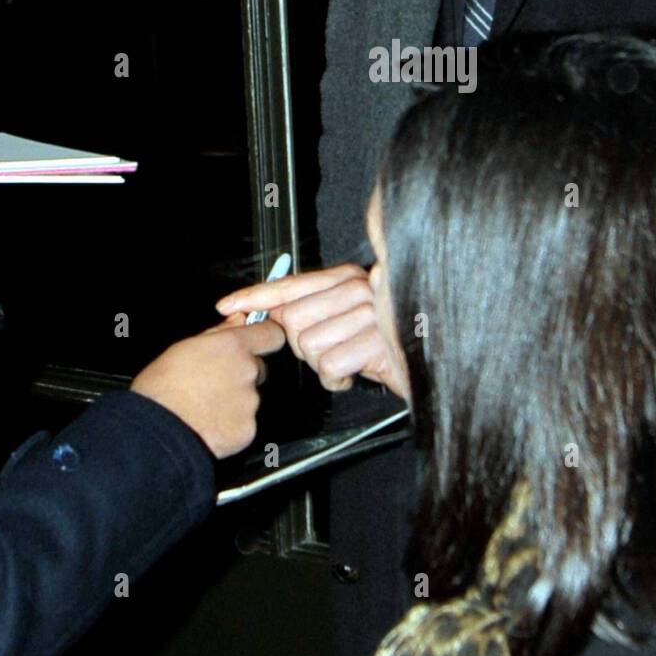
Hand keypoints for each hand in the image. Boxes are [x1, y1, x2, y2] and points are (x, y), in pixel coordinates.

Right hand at [130, 317, 284, 458]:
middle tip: (213, 382)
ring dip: (235, 400)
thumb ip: (219, 331)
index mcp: (233, 346)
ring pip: (250, 397)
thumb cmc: (160, 388)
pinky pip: (245, 423)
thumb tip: (238, 319)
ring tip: (204, 406)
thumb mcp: (183, 347)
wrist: (154, 433)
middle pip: (258, 368)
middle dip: (242, 373)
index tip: (255, 342)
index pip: (271, 334)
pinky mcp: (248, 430)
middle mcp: (248, 371)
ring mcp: (250, 402)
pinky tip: (209, 423)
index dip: (264, 338)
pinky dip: (231, 424)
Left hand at [217, 263, 410, 401]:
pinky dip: (338, 378)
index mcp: (347, 277)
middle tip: (331, 350)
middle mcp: (358, 287)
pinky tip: (357, 372)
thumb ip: (310, 310)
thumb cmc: (383, 344)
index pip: (291, 284)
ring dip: (325, 365)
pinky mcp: (378, 340)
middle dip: (305, 347)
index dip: (256, 296)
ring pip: (311, 346)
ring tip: (349, 361)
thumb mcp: (343, 320)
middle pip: (294, 321)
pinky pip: (330, 365)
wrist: (428, 363)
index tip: (227, 304)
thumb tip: (268, 314)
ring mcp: (371, 311)